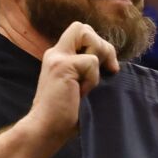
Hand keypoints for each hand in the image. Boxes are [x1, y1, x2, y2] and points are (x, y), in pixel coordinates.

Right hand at [25, 20, 119, 148]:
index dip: (99, 45)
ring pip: (88, 35)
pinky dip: (93, 79)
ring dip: (98, 59)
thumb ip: (88, 73)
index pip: (81, 32)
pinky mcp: (62, 66)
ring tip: (89, 84)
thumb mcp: (81, 89)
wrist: (46, 130)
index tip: (108, 69)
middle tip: (107, 71)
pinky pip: (91, 61)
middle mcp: (57, 53)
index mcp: (60, 57)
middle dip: (102, 46)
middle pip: (83, 27)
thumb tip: (112, 65)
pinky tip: (82, 94)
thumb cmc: (65, 117)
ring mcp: (58, 57)